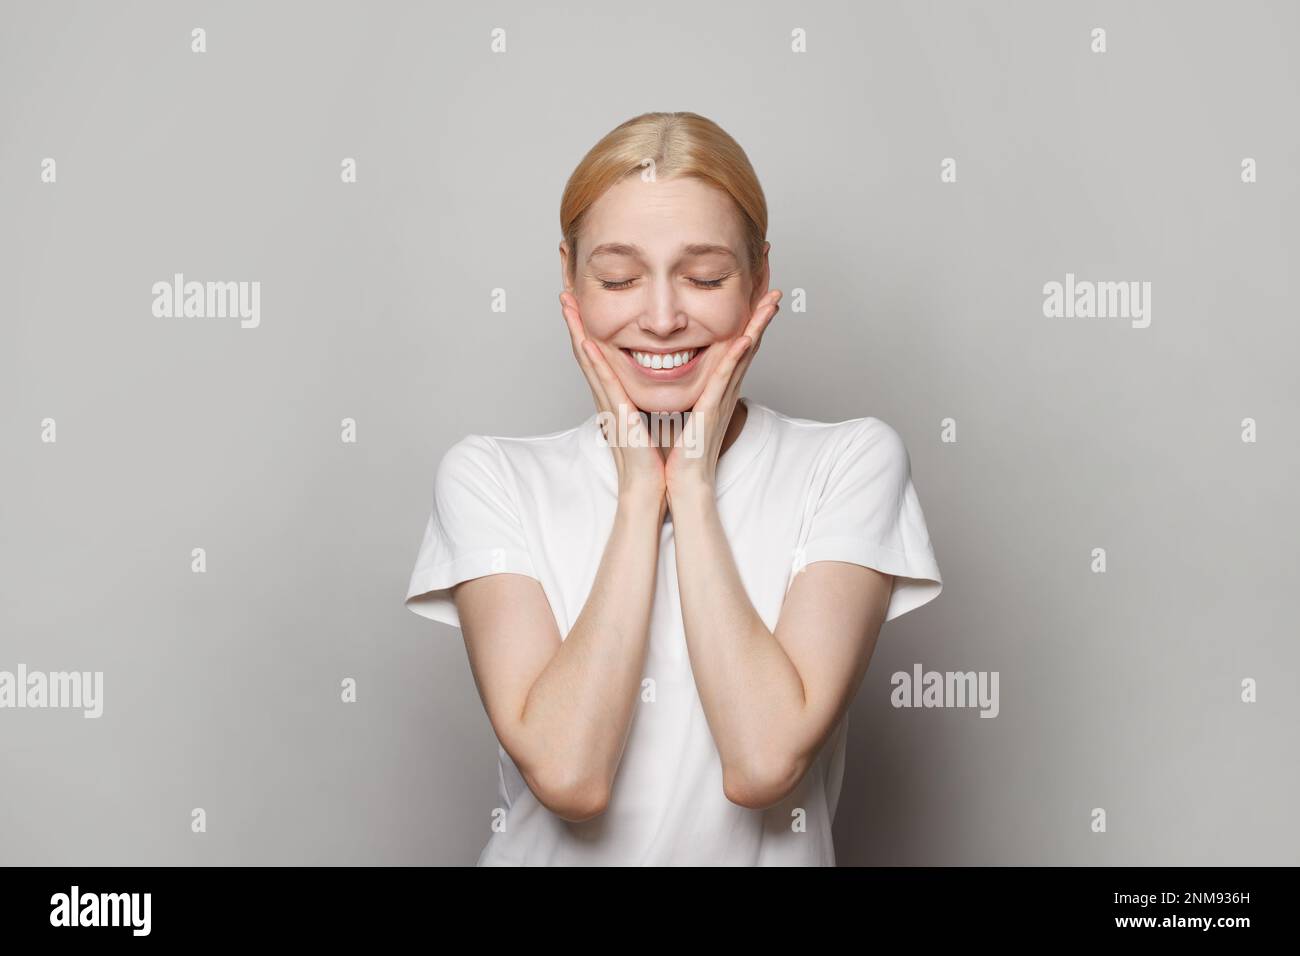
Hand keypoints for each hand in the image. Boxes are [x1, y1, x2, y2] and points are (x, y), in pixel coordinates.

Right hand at [559, 291, 666, 502]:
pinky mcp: (619, 416)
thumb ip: (650, 399)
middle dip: (575, 322)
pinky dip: (594, 361)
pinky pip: (605, 384)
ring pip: (589, 361)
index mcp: (616, 397)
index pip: (599, 356)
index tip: (580, 304)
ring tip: (566, 305)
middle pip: (586, 352)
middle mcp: (608, 398)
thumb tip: (660, 382)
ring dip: (577, 331)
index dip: (587, 329)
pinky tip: (586, 340)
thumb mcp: (653, 418)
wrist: (652, 488)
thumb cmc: (656, 458)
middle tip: (564, 294)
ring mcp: (610, 406)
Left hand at [665, 289, 780, 499]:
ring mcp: (721, 400)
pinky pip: (725, 379)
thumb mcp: (678, 412)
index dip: (747, 323)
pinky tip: (745, 337)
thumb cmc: (677, 454)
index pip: (733, 349)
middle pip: (747, 346)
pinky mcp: (713, 411)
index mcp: (715, 391)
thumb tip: (668, 375)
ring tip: (772, 303)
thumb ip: (679, 393)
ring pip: (742, 355)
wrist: (680, 484)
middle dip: (761, 318)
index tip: (756, 299)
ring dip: (758, 327)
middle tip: (776, 291)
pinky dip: (735, 357)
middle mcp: (723, 392)